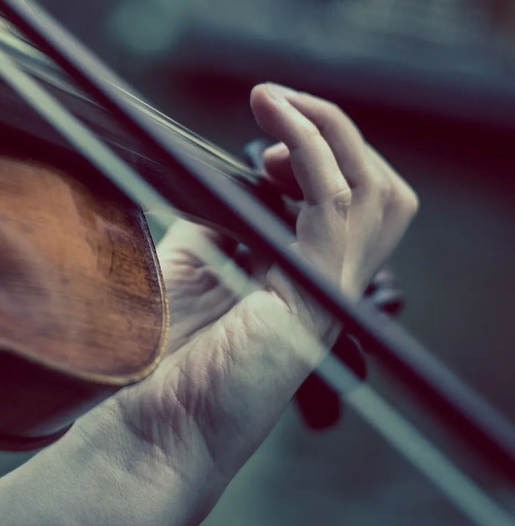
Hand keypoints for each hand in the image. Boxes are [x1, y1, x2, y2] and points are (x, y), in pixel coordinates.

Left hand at [0, 84, 418, 525]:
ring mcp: (325, 296)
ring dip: (327, 133)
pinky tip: (271, 139)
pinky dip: (310, 157)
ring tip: (275, 103)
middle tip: (275, 104)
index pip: (353, 198)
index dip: (319, 148)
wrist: (145, 422)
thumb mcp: (193, 263)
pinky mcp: (308, 303)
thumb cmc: (159, 352)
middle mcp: (326, 287)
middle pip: (380, 192)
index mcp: (305, 276)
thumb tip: (220, 170)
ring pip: (377, 196)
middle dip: (333, 132)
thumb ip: (219, 220)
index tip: (266, 124)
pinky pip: (334, 211)